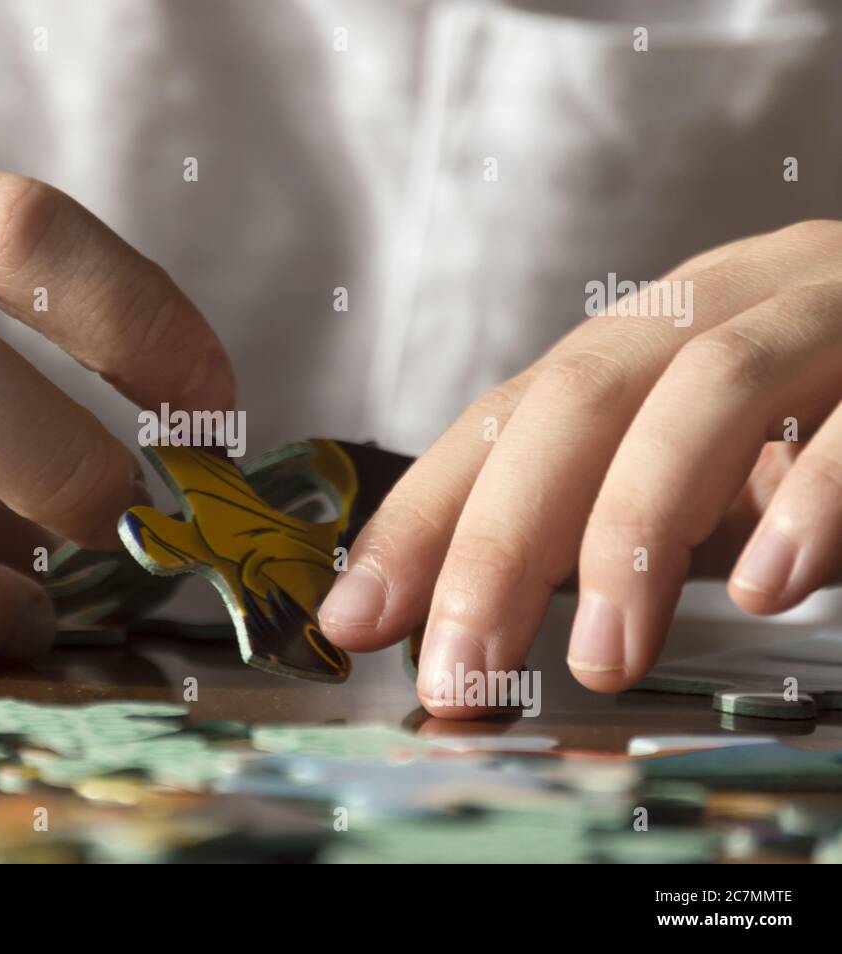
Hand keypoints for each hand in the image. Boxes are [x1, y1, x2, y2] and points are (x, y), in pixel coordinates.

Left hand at [320, 220, 841, 716]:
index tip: (356, 621)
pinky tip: (774, 583)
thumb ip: (596, 523)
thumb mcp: (688, 467)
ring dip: (637, 529)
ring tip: (607, 655)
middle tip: (461, 670)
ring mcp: (821, 314)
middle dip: (501, 543)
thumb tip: (470, 623)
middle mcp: (714, 308)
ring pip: (702, 389)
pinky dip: (812, 496)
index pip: (501, 419)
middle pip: (574, 401)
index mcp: (642, 338)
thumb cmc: (814, 414)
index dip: (420, 518)